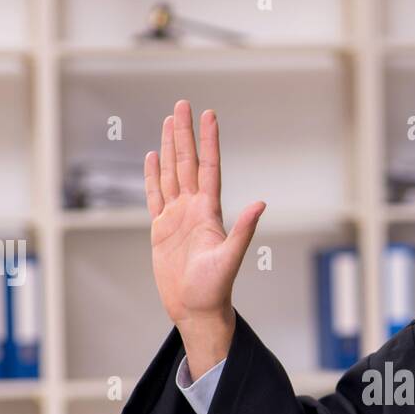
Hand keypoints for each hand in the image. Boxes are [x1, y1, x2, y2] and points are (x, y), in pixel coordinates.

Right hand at [144, 100, 265, 370]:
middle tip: (182, 104)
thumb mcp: (231, 259)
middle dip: (184, 134)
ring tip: (168, 121)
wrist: (196, 309)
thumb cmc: (215, 289)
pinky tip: (152, 157)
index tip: (208, 114)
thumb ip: (244, 231)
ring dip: (169, 148)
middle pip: (187, 163)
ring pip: (171, 174)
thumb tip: (261, 204)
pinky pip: (155, 196)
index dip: (208, 141)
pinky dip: (153, 176)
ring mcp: (176, 217)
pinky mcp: (161, 229)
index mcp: (209, 212)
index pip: (208, 168)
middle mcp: (193, 209)